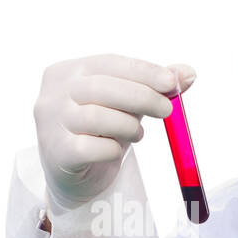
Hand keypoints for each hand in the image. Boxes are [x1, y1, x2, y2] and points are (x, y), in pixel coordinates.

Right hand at [34, 54, 195, 209]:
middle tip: (167, 110)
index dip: (142, 71)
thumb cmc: (100, 131)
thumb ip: (154, 86)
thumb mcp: (126, 104)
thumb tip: (188, 74)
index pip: (109, 62)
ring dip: (127, 126)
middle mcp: (52, 94)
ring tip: (137, 134)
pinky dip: (112, 150)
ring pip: (97, 117)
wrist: (73, 175)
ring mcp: (50, 124)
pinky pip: (92, 148)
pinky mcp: (57, 153)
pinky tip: (115, 150)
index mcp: (67, 71)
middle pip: (102, 87)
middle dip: (141, 97)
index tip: (172, 83)